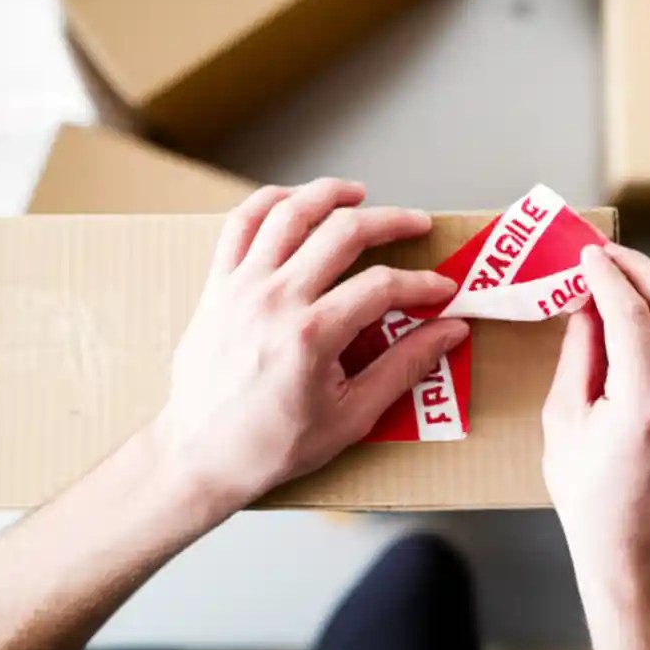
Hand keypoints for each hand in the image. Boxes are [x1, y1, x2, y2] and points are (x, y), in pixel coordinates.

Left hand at [154, 180, 469, 513]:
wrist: (199, 456)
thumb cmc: (273, 445)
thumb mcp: (351, 416)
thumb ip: (403, 367)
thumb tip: (449, 332)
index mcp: (311, 335)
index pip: (382, 287)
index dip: (422, 284)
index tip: (443, 290)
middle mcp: (274, 300)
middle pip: (342, 232)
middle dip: (391, 222)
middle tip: (417, 224)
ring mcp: (240, 287)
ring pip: (288, 213)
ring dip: (329, 193)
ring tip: (359, 193)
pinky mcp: (217, 286)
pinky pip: (240, 225)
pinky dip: (270, 202)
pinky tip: (296, 201)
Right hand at [542, 243, 649, 572]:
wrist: (637, 547)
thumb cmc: (589, 493)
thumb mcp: (563, 421)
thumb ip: (578, 355)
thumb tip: (588, 303)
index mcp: (645, 405)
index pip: (630, 312)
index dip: (607, 274)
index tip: (588, 253)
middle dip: (639, 267)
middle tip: (608, 254)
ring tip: (628, 279)